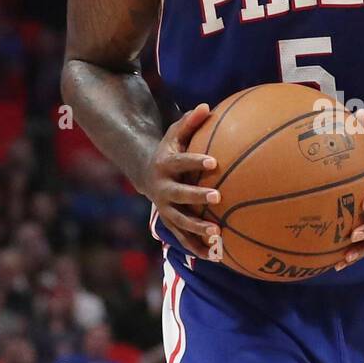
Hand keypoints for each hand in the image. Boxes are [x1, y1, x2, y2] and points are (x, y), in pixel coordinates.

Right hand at [142, 104, 222, 260]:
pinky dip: (196, 248)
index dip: (196, 162)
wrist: (145, 173)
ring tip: (217, 234)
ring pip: (180, 221)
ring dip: (197, 230)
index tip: (213, 162)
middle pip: (180, 195)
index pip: (181, 162)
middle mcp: (162, 189)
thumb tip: (207, 106)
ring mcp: (164, 208)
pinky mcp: (169, 223)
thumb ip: (190, 122)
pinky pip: (182, 238)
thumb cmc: (169, 150)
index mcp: (165, 165)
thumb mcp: (174, 134)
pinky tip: (215, 257)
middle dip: (197, 197)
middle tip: (218, 198)